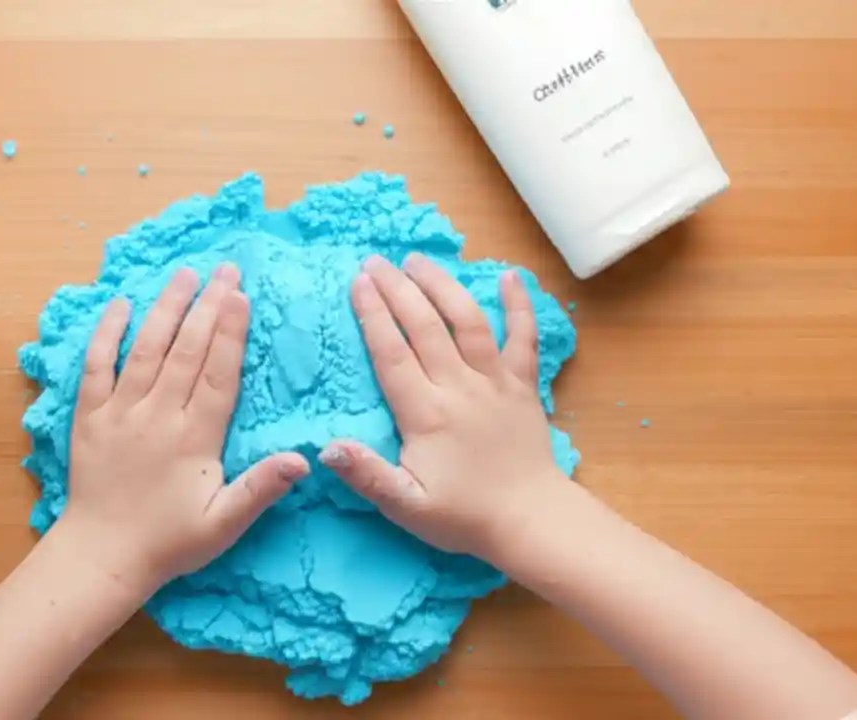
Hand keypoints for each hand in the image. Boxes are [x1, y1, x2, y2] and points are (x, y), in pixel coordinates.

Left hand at [60, 264, 308, 594]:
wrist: (101, 557)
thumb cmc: (170, 542)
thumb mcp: (224, 524)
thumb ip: (261, 488)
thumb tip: (303, 458)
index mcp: (194, 439)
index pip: (218, 374)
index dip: (231, 333)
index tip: (241, 296)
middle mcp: (157, 416)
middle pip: (186, 350)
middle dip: (208, 306)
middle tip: (226, 269)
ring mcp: (120, 413)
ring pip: (146, 349)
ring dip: (167, 308)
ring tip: (185, 274)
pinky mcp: (89, 417)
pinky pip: (96, 367)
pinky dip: (107, 333)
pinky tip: (121, 304)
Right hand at [320, 254, 565, 561]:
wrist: (530, 520)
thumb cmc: (462, 515)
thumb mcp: (405, 505)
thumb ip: (366, 474)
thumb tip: (326, 447)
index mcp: (425, 414)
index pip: (392, 354)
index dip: (373, 315)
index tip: (358, 282)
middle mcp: (459, 388)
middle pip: (424, 327)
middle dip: (398, 289)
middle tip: (375, 261)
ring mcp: (494, 382)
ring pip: (467, 322)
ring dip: (442, 286)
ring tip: (418, 261)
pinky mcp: (523, 386)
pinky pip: (524, 338)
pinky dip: (520, 306)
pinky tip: (511, 277)